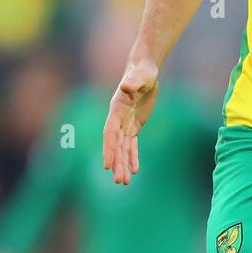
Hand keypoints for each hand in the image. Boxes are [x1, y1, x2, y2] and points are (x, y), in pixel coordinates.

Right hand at [102, 60, 159, 183]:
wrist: (144, 70)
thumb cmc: (142, 71)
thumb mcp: (141, 75)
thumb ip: (133, 82)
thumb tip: (126, 87)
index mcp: (116, 110)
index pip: (109, 134)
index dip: (108, 150)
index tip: (107, 166)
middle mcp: (118, 119)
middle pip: (116, 146)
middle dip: (117, 163)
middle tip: (119, 181)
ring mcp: (125, 123)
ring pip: (123, 148)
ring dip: (123, 164)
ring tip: (125, 182)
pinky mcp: (134, 125)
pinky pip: (132, 144)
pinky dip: (133, 157)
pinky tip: (135, 170)